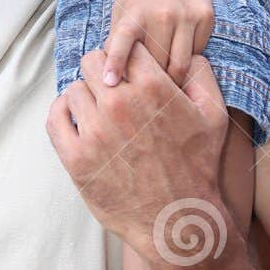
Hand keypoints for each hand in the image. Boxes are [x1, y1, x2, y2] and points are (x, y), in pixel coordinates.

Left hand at [47, 44, 229, 265]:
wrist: (178, 221)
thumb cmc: (197, 167)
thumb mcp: (214, 116)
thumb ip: (201, 75)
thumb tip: (188, 54)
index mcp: (153, 87)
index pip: (125, 48)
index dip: (127, 58)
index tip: (129, 72)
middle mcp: (120, 104)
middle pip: (93, 62)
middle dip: (104, 73)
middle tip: (112, 90)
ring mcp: (94, 131)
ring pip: (75, 88)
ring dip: (86, 96)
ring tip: (99, 112)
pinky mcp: (76, 157)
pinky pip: (56, 117)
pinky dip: (64, 113)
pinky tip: (78, 121)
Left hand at [103, 0, 213, 87]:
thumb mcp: (121, 12)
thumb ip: (116, 41)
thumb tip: (110, 77)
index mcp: (133, 15)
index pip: (122, 41)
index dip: (115, 62)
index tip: (109, 82)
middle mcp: (159, 15)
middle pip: (157, 65)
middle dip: (153, 82)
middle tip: (150, 94)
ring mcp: (185, 16)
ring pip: (181, 64)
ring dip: (174, 78)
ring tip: (169, 85)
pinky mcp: (205, 17)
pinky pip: (198, 52)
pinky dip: (190, 60)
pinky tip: (182, 53)